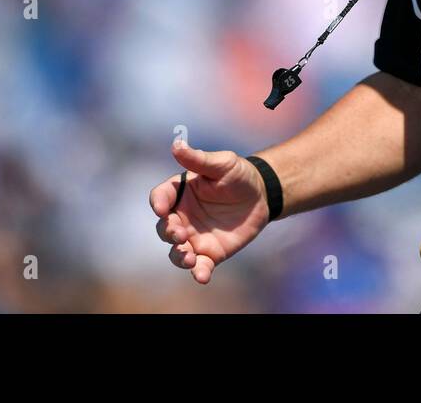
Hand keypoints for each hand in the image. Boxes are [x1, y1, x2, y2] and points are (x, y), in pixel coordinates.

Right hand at [150, 140, 272, 284]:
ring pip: (177, 251)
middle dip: (168, 232)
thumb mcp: (222, 163)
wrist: (262, 195)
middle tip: (179, 234)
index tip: (162, 208)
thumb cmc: (239, 175)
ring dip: (178, 257)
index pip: (161, 198)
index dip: (158, 203)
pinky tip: (202, 276)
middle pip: (164, 228)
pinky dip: (198, 273)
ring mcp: (194, 237)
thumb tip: (177, 144)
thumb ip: (199, 159)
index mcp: (180, 192)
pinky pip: (200, 266)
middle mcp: (182, 216)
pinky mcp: (210, 253)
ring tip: (188, 258)